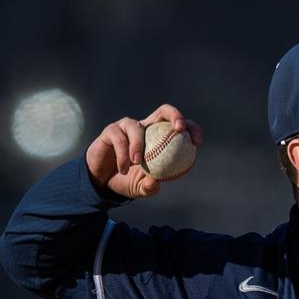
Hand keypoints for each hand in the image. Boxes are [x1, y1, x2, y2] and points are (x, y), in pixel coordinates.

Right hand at [86, 104, 203, 199]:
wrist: (102, 181)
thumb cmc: (127, 180)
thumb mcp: (140, 188)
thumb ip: (149, 187)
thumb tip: (156, 183)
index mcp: (159, 138)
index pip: (179, 126)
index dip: (191, 128)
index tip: (196, 142)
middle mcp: (145, 128)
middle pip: (164, 111)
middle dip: (175, 115)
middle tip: (179, 129)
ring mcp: (127, 127)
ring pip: (136, 126)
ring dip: (138, 144)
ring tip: (137, 162)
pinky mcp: (111, 131)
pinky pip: (119, 138)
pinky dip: (122, 154)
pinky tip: (123, 168)